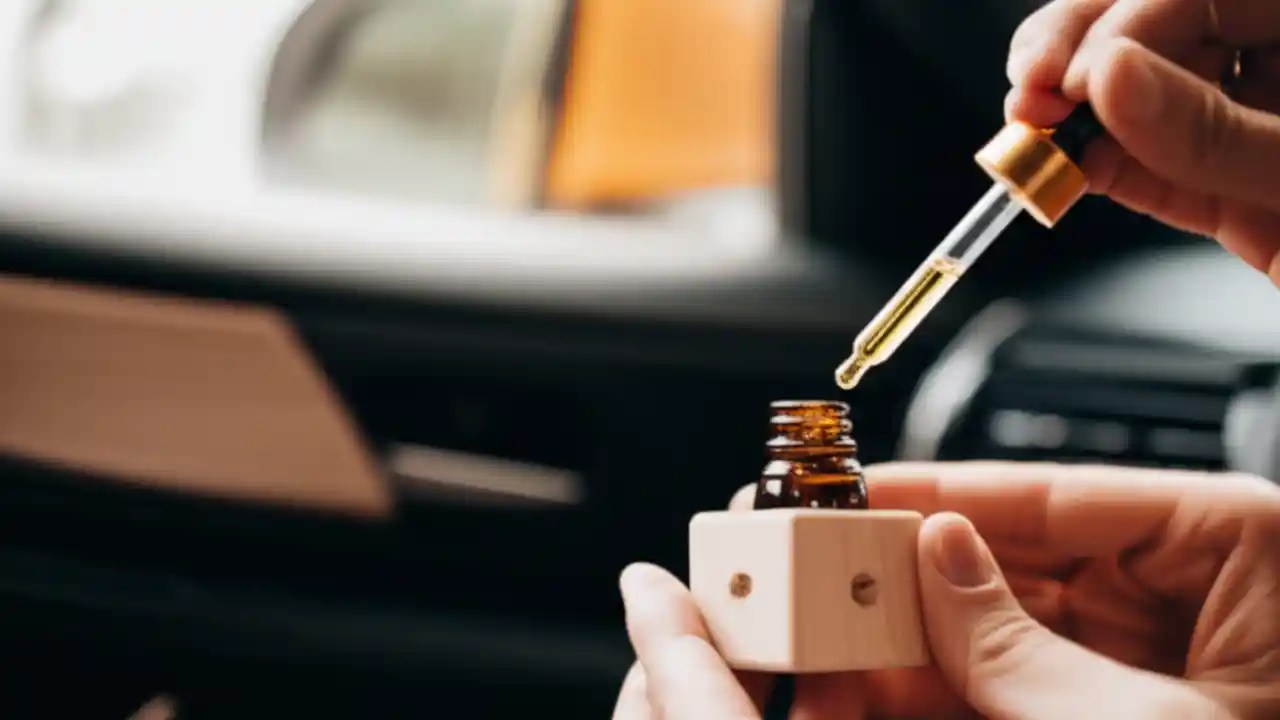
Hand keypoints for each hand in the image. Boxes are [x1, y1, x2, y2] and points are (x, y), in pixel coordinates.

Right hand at [613, 462, 1279, 718]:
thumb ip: (1017, 643)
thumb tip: (933, 554)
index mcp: (1233, 545)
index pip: (1058, 493)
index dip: (947, 492)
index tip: (861, 493)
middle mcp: (1186, 589)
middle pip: (1013, 559)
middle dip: (912, 578)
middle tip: (824, 577)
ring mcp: (1144, 656)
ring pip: (996, 626)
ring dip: (909, 643)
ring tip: (828, 646)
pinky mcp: (1110, 704)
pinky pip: (1005, 681)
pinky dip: (935, 691)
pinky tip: (868, 689)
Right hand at [1005, 0, 1279, 279]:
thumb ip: (1212, 131)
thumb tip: (1111, 78)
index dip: (1128, 22)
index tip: (1077, 80)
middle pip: (1158, 27)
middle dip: (1081, 53)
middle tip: (1030, 87)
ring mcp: (1254, 131)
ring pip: (1142, 92)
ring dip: (1074, 114)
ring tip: (1031, 128)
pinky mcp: (1230, 196)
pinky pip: (1151, 167)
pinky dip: (1097, 171)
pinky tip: (1061, 172)